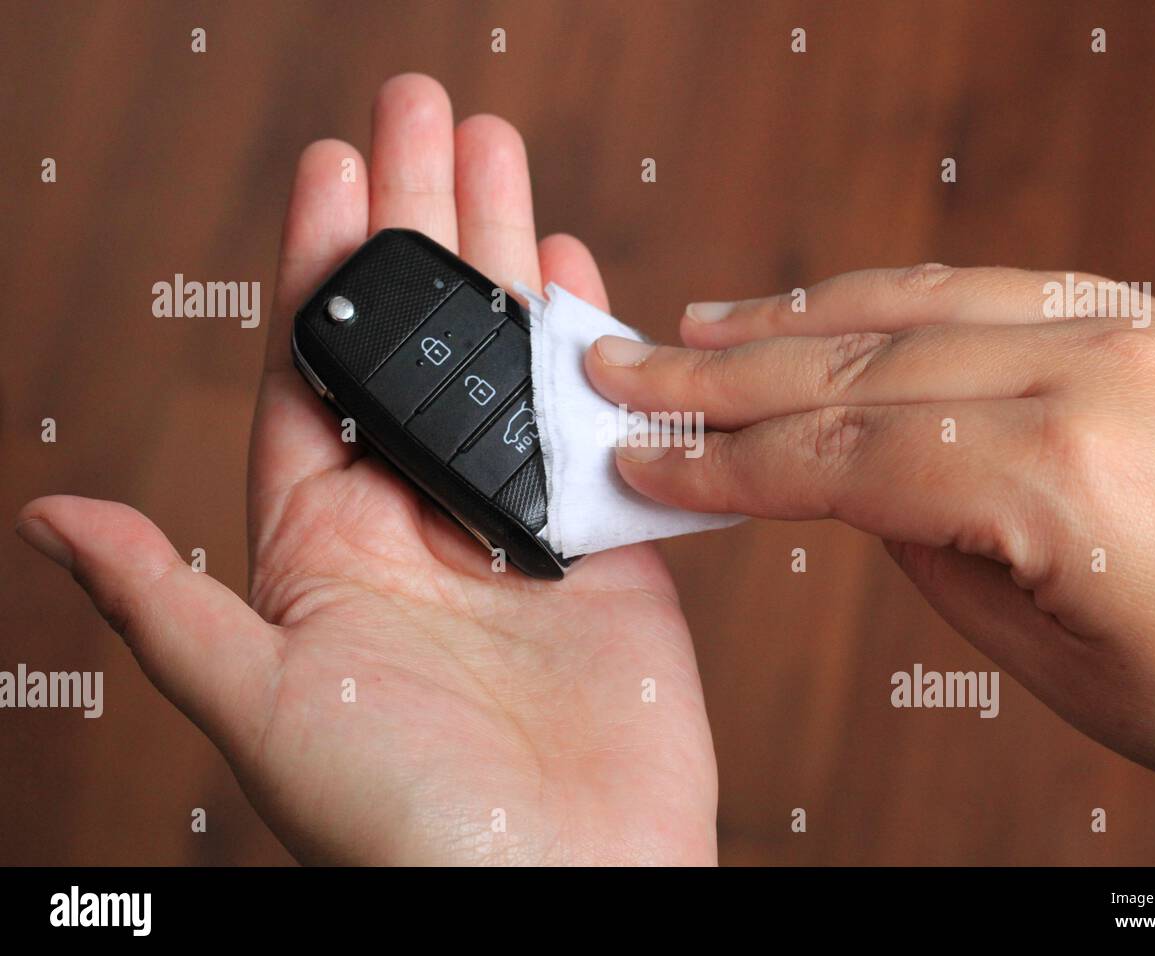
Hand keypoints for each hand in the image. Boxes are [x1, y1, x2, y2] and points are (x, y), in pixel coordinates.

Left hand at [16, 75, 716, 863]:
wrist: (564, 884)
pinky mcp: (606, 548)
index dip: (323, 265)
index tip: (335, 163)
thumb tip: (49, 520)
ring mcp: (516, 528)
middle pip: (415, 343)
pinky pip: (594, 425)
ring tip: (503, 159)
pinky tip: (576, 272)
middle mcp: (419, 523)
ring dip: (502, 257)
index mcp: (326, 548)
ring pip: (503, 363)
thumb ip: (172, 605)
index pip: (317, 374)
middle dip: (417, 221)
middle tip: (425, 110)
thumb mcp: (264, 706)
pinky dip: (590, 345)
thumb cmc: (403, 822)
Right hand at [585, 265, 1154, 810]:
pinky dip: (891, 298)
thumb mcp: (1060, 665)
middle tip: (623, 371)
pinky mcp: (1149, 318)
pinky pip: (986, 289)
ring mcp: (1127, 329)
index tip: (642, 461)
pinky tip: (835, 307)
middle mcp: (1087, 373)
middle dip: (719, 374)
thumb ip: (937, 556)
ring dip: (790, 318)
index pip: (837, 457)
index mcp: (1057, 478)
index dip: (722, 464)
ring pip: (911, 307)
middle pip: (852, 366)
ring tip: (698, 325)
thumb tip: (861, 492)